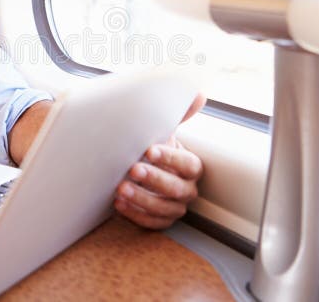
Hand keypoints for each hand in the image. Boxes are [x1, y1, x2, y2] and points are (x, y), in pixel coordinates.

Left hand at [114, 94, 205, 229]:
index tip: (149, 150)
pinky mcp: (161, 221)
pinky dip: (135, 215)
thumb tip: (199, 94)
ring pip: (164, 209)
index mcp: (191, 167)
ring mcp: (175, 207)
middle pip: (176, 189)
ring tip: (121, 189)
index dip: (171, 158)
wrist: (140, 168)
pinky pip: (152, 223)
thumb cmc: (153, 147)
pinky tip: (119, 204)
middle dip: (154, 179)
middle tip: (132, 169)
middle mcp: (187, 189)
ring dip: (142, 199)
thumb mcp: (164, 130)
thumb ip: (180, 113)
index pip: (188, 165)